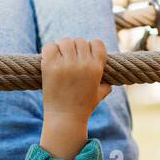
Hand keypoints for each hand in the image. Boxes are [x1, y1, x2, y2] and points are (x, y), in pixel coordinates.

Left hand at [40, 37, 110, 159]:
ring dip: (63, 48)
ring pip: (66, 41)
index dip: (91, 47)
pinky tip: (51, 59)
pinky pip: (50, 46)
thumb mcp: (99, 96)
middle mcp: (83, 64)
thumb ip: (105, 86)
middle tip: (71, 59)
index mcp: (96, 68)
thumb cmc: (83, 108)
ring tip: (61, 59)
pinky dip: (51, 50)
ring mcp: (66, 64)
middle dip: (76, 48)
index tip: (86, 55)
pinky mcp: (50, 66)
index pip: (97, 43)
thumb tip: (109, 82)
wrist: (65, 119)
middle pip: (80, 41)